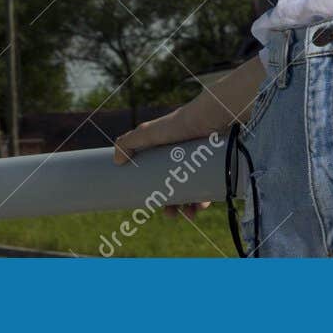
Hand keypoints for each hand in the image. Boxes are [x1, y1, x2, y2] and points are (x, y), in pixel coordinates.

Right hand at [111, 105, 216, 219]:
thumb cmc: (179, 123)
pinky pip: (211, 190)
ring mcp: (200, 165)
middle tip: (170, 214)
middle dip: (172, 206)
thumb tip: (116, 161)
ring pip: (193, 193)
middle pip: (176, 190)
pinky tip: (201, 205)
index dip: (155, 194)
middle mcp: (184, 161)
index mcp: (167, 155)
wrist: (209, 118)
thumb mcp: (149, 132)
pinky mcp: (215, 168)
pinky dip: (205, 200)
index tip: (152, 205)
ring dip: (189, 208)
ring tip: (188, 214)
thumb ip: (129, 142)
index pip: (159, 179)